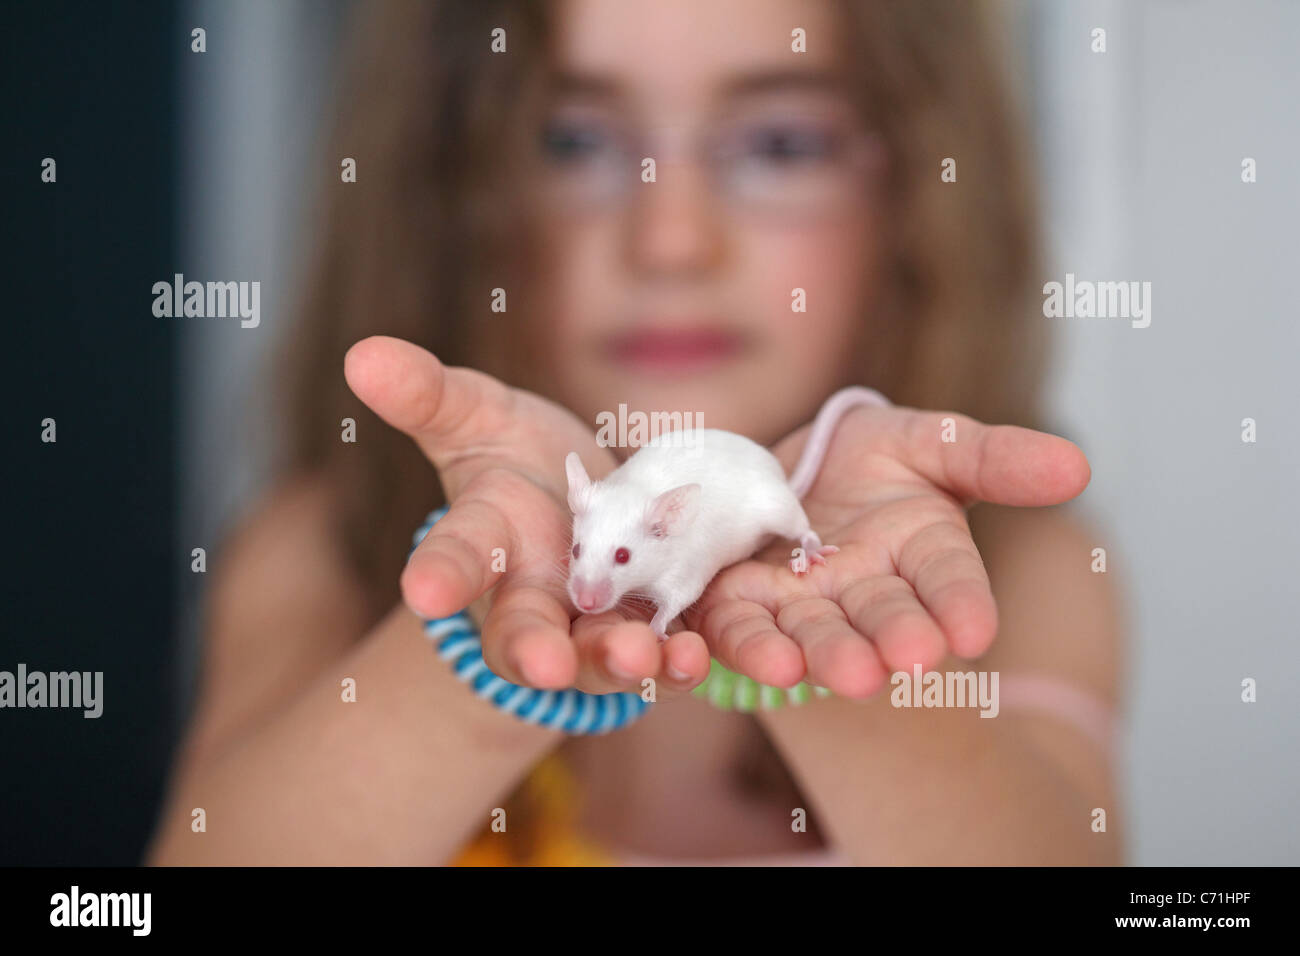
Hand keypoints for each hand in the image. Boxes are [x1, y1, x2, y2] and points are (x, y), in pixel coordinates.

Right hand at [343, 336, 712, 695]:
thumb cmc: (514, 463)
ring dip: (616, 659)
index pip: (453, 556)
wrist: (582, 511)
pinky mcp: (647, 632)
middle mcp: (531, 597)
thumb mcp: (476, 418)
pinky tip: (693, 657)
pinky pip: (661, 655)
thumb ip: (429, 395)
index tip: (424, 593)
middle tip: (545, 664)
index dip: (440, 574)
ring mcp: (587, 625)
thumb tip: (363, 355)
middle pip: (522, 633)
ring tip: (643, 656)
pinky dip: (676, 662)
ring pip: (595, 655)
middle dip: (532, 649)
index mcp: (486, 542)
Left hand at [682, 404, 1090, 697]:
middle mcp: (866, 587)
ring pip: (816, 631)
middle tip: (909, 660)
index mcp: (922, 550)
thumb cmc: (871, 458)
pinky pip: (743, 626)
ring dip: (829, 654)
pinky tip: (770, 663)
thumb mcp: (933, 441)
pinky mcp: (740, 600)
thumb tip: (1076, 465)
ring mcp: (802, 599)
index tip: (974, 631)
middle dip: (896, 637)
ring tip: (844, 676)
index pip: (949, 580)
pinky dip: (754, 645)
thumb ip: (995, 458)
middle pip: (884, 616)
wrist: (784, 469)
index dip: (961, 603)